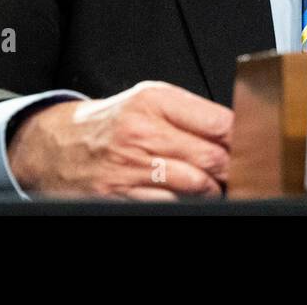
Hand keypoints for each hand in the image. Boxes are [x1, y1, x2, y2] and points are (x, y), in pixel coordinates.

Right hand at [6, 81, 231, 199]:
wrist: (56, 145)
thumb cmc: (111, 122)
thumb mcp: (148, 100)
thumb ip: (190, 112)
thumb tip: (233, 131)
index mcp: (153, 101)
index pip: (218, 122)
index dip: (241, 138)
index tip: (250, 144)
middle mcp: (142, 133)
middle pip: (211, 158)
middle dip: (231, 168)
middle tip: (239, 170)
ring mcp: (131, 167)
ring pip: (196, 187)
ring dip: (213, 190)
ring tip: (216, 185)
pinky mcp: (120, 196)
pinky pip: (169, 205)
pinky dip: (186, 204)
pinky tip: (188, 197)